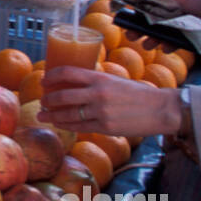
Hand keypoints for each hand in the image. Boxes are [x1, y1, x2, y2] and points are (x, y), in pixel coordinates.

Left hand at [37, 67, 184, 137]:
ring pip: (67, 114)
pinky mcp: (104, 128)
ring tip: (42, 115)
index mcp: (100, 77)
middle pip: (62, 96)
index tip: (43, 80)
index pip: (67, 72)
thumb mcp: (115, 80)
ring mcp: (100, 112)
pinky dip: (66, 125)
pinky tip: (59, 124)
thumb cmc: (137, 93)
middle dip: (47, 99)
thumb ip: (95, 81)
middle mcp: (98, 94)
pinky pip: (79, 127)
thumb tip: (72, 84)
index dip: (51, 76)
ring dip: (51, 115)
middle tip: (41, 101)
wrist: (159, 109)